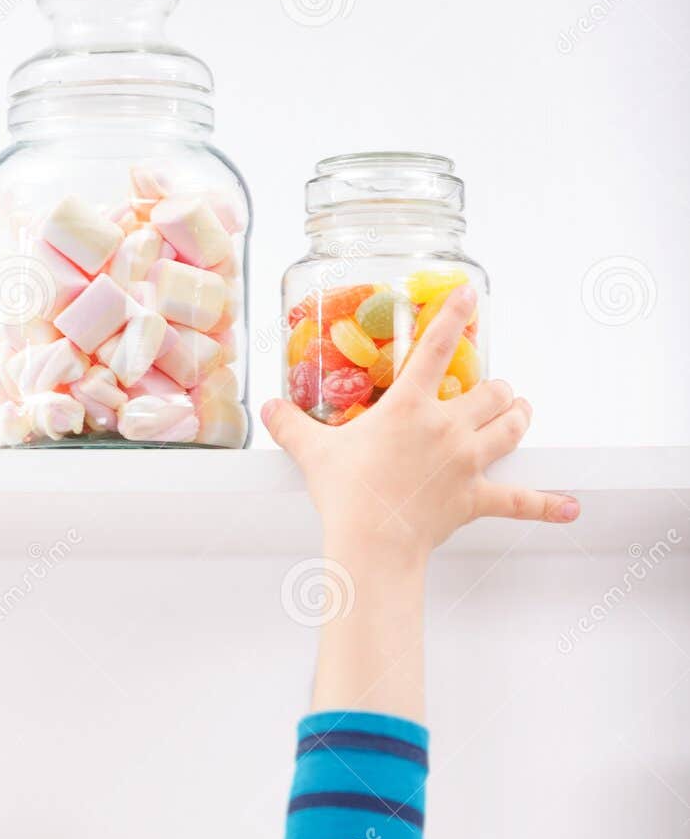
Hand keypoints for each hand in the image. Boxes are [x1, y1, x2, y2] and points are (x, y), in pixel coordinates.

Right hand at [262, 284, 578, 562]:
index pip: (437, 348)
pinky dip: (547, 505)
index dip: (454, 315)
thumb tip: (268, 408)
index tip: (469, 294)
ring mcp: (467, 462)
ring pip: (510, 428)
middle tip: (491, 387)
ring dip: (518, 417)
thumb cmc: (345, 496)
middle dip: (495, 386)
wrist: (371, 543)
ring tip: (519, 411)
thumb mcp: (314, 454)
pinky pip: (521, 501)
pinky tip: (571, 507)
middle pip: (490, 391)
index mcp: (409, 407)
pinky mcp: (476, 498)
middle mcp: (447, 427)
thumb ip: (292, 426)